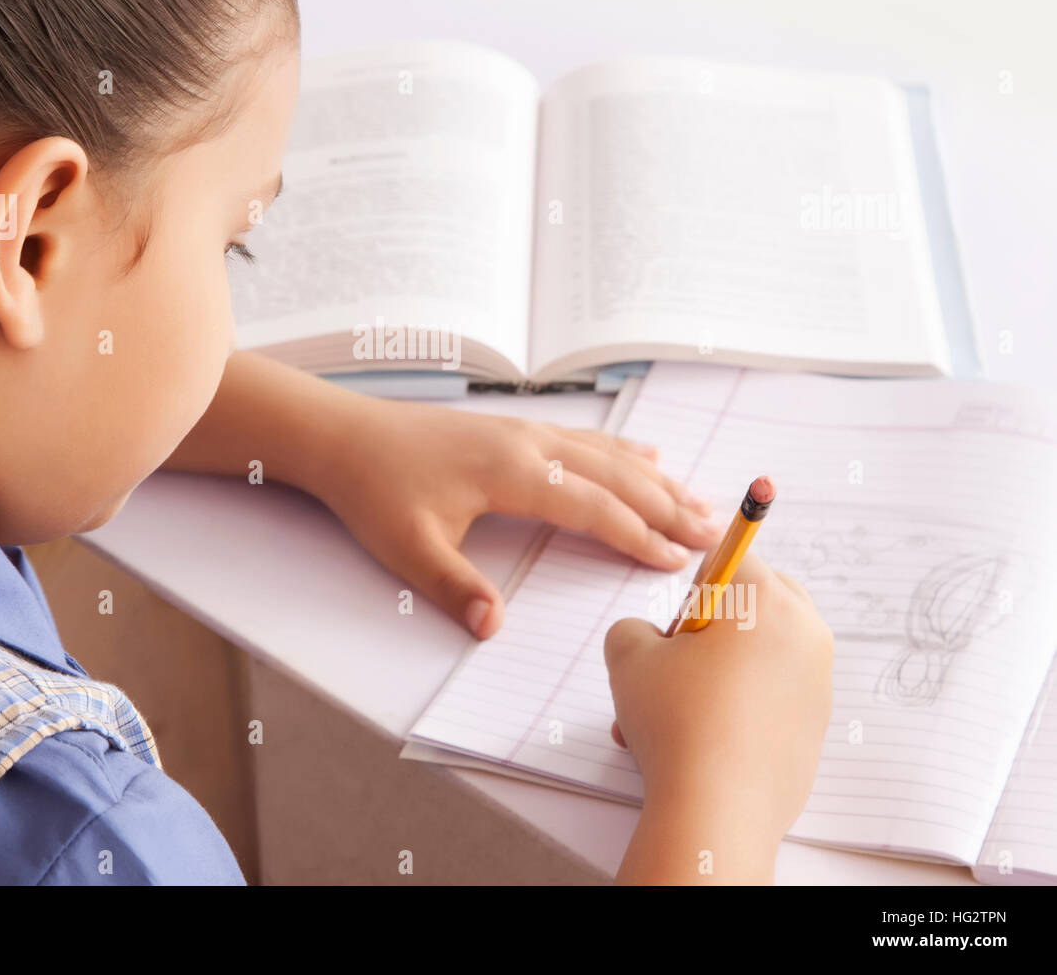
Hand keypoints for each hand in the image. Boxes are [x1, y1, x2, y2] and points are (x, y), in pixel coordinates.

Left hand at [314, 397, 724, 636]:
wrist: (346, 436)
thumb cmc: (375, 490)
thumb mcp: (408, 547)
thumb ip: (455, 587)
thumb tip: (494, 628)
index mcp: (512, 473)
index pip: (592, 507)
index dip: (637, 535)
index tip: (677, 560)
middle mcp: (529, 444)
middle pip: (614, 476)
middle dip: (666, 505)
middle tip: (712, 533)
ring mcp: (524, 431)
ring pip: (606, 453)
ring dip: (654, 477)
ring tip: (696, 499)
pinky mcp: (513, 429)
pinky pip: (584, 438)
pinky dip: (623, 450)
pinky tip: (646, 453)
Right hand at [604, 552, 833, 883]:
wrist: (718, 809)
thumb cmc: (678, 722)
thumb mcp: (629, 656)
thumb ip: (633, 627)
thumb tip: (649, 638)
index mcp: (767, 599)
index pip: (733, 558)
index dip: (696, 587)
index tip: (680, 626)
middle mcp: (805, 632)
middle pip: (762, 599)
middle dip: (721, 621)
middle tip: (683, 658)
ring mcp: (819, 681)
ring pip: (766, 650)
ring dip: (725, 667)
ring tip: (677, 712)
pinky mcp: (818, 725)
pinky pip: (778, 692)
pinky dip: (744, 702)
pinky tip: (703, 737)